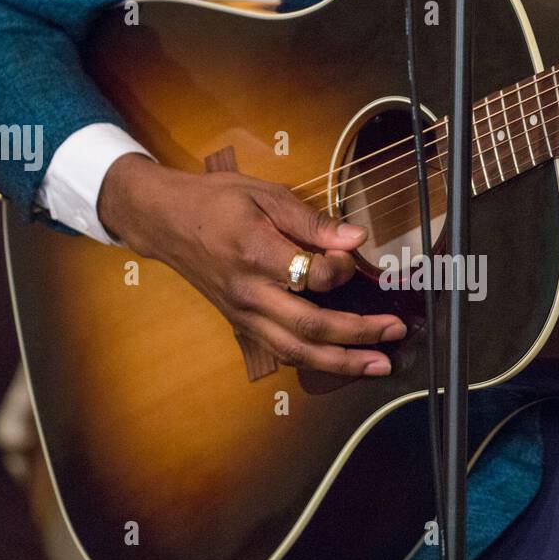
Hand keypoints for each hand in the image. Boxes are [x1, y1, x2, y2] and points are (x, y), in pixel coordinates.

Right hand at [97, 153, 404, 376]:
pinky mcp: (241, 323)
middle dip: (357, 335)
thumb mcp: (265, 195)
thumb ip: (312, 221)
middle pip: (309, 327)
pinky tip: (343, 362)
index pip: (310, 277)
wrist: (163, 221)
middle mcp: (249, 292)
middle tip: (395, 334)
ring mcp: (243, 314)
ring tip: (378, 365)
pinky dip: (315, 360)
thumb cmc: (216, 201)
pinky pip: (282, 350)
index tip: (354, 257)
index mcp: (255, 253)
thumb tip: (356, 237)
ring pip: (296, 350)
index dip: (341, 271)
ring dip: (341, 362)